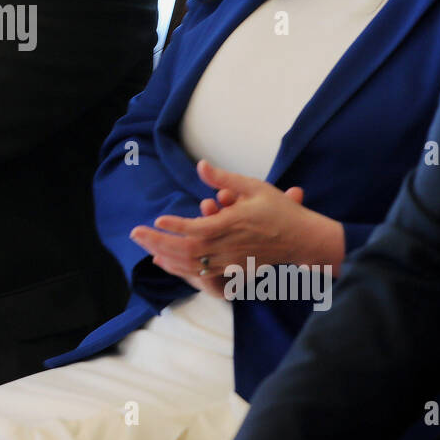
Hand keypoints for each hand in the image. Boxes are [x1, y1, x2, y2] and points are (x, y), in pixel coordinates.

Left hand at [129, 159, 341, 295]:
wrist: (304, 240)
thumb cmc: (279, 210)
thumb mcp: (254, 187)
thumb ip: (224, 178)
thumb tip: (200, 165)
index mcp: (232, 225)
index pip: (196, 229)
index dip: (174, 227)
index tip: (157, 220)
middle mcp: (228, 247)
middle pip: (186, 250)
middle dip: (157, 243)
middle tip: (135, 234)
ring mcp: (230, 262)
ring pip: (191, 265)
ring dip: (165, 257)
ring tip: (145, 248)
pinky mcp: (232, 271)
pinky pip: (201, 274)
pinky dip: (181, 269)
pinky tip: (167, 262)